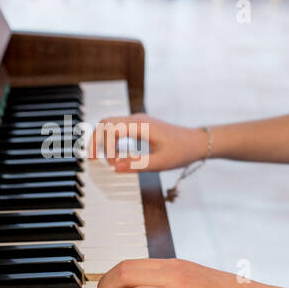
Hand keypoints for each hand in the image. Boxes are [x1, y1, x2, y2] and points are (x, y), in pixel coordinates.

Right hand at [87, 115, 208, 172]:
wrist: (196, 142)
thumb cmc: (182, 151)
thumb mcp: (160, 163)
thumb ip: (137, 165)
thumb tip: (114, 167)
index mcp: (141, 125)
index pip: (112, 129)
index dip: (105, 146)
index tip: (109, 164)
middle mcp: (137, 119)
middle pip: (106, 123)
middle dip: (96, 140)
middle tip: (92, 160)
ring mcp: (137, 121)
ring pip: (110, 124)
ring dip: (102, 140)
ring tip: (102, 159)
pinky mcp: (138, 126)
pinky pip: (118, 129)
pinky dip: (111, 141)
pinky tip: (114, 156)